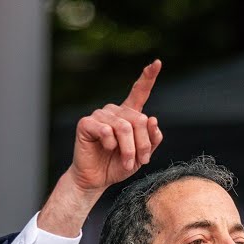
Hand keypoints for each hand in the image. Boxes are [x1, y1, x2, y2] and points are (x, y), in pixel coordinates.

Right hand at [67, 59, 163, 191]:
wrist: (97, 179)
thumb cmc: (118, 166)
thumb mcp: (141, 156)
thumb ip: (151, 139)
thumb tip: (153, 119)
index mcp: (129, 115)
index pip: (139, 92)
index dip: (148, 77)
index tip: (157, 63)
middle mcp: (115, 111)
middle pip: (139, 119)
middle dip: (143, 144)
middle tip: (141, 161)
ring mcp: (100, 115)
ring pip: (124, 127)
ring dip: (129, 150)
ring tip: (127, 163)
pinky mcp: (86, 123)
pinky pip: (107, 130)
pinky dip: (111, 145)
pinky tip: (106, 149)